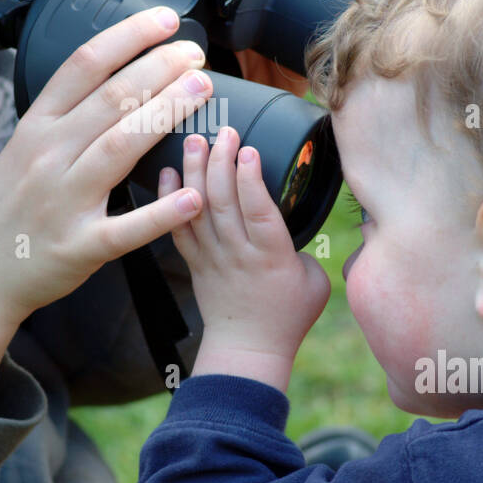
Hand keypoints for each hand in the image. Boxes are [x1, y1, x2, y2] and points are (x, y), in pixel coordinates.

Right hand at [0, 7, 211, 405]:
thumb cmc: (4, 209)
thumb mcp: (22, 148)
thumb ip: (66, 117)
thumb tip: (117, 78)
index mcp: (36, 127)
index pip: (84, 65)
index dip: (128, 37)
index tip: (166, 21)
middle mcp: (48, 156)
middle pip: (110, 99)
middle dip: (159, 68)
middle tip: (197, 55)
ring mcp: (63, 201)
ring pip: (119, 147)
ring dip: (165, 113)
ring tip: (201, 90)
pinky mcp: (79, 247)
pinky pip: (125, 228)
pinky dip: (160, 213)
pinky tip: (192, 196)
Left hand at [158, 125, 330, 392]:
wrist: (248, 350)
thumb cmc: (288, 316)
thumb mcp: (316, 281)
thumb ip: (307, 247)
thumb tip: (302, 215)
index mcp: (272, 258)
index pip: (259, 212)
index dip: (252, 179)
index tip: (249, 149)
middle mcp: (238, 254)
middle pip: (224, 202)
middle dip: (221, 162)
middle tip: (223, 131)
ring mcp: (213, 258)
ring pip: (198, 210)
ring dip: (195, 172)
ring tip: (194, 139)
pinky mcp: (195, 262)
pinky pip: (178, 227)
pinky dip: (169, 198)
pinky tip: (166, 172)